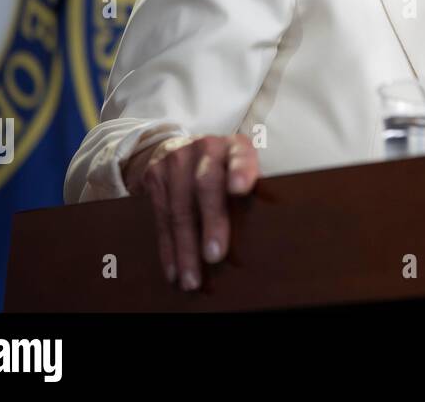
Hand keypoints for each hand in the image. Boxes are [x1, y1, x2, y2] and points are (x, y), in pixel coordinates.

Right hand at [124, 134, 260, 290]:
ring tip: (192, 279)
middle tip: (215, 255)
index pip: (240, 155)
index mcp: (235, 146)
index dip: (241, 170)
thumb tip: (270, 230)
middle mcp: (205, 148)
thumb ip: (253, 188)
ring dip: (185, 248)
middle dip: (211, 222)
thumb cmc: (224, 168)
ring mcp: (176, 160)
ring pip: (180, 209)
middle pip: (206, 186)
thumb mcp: (241, 167)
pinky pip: (160, 218)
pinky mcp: (154, 176)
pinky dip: (168, 249)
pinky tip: (174, 271)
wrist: (177, 147)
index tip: (241, 188)